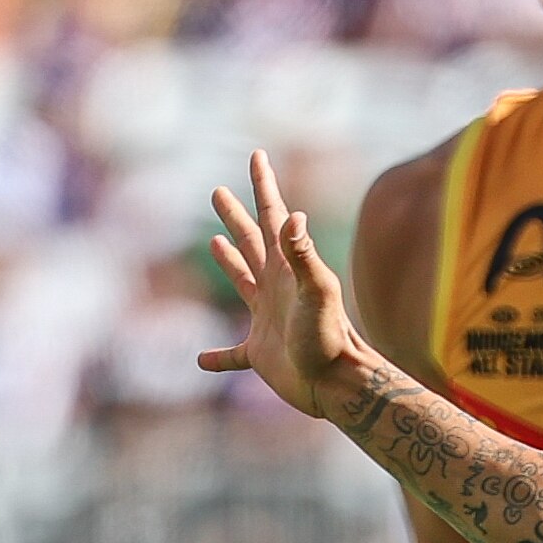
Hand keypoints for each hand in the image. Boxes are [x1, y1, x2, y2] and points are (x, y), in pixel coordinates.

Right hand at [201, 150, 365, 418]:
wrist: (339, 386)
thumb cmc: (330, 340)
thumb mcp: (318, 292)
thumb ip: (303, 255)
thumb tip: (294, 214)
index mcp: (288, 269)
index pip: (272, 217)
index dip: (264, 185)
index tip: (258, 155)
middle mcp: (276, 289)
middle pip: (250, 242)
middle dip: (235, 215)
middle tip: (217, 191)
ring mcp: (267, 320)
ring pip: (241, 282)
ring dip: (228, 262)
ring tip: (215, 243)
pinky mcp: (261, 354)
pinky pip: (232, 354)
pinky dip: (218, 356)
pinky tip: (202, 360)